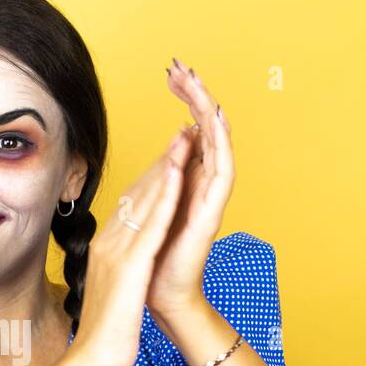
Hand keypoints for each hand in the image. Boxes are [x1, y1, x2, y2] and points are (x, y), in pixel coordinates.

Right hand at [68, 127, 195, 365]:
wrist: (92, 359)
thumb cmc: (104, 332)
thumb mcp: (113, 290)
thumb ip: (118, 269)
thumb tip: (125, 263)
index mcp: (104, 248)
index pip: (131, 204)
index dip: (153, 177)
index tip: (170, 156)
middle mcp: (107, 241)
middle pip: (137, 194)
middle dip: (162, 162)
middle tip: (182, 133)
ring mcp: (116, 250)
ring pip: (145, 199)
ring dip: (167, 166)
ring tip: (185, 138)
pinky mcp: (130, 263)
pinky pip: (151, 222)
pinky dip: (166, 194)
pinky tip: (179, 172)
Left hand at [147, 57, 235, 338]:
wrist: (162, 298)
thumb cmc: (154, 261)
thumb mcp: (149, 211)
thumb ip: (158, 183)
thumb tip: (165, 152)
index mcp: (188, 182)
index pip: (190, 129)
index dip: (184, 100)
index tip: (171, 72)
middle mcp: (203, 186)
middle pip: (205, 130)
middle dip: (195, 95)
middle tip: (182, 67)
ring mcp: (211, 200)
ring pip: (216, 145)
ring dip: (207, 113)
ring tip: (198, 84)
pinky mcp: (212, 216)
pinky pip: (216, 176)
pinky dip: (213, 150)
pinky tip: (205, 127)